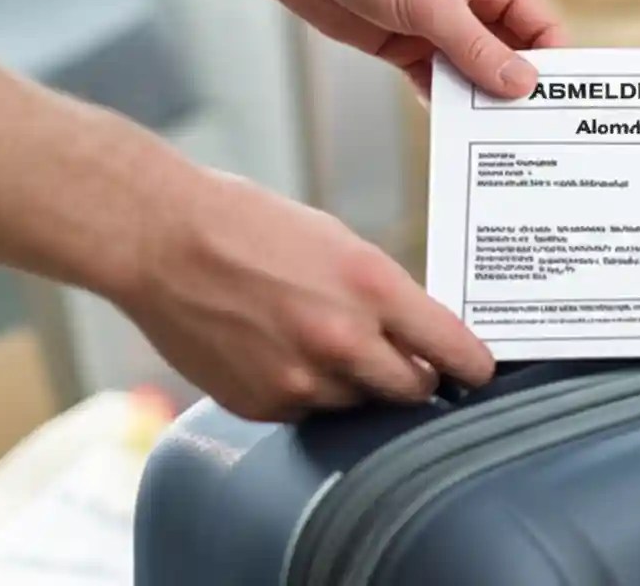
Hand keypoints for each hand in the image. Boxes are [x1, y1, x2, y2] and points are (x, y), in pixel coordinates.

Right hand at [113, 169, 493, 420]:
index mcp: (370, 287)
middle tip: (406, 362)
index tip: (478, 370)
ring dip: (356, 384)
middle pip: (414, 390)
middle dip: (416, 377)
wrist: (160, 241)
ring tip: (318, 340)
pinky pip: (309, 413)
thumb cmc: (247, 226)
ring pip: (360, 404)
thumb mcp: (336, 242)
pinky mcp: (263, 405)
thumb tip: (414, 333)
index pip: (451, 347)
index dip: (472, 363)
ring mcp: (301, 380)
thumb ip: (381, 293)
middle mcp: (342, 340)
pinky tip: (279, 352)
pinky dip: (308, 392)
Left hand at [272, 0, 566, 98]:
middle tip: (525, 127)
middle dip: (515, 87)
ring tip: (491, 135)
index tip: (555, 101)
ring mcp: (441, 29)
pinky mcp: (410, 49)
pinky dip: (445, 103)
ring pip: (474, 74)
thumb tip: (521, 83)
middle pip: (510, 54)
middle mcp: (472, 4)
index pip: (539, 24)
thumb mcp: (434, 5)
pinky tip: (451, 126)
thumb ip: (478, 49)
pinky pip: (439, 83)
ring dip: (479, 101)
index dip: (551, 61)